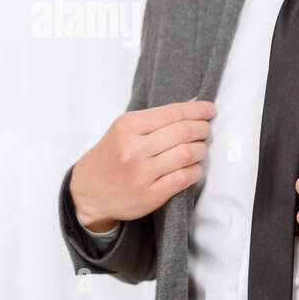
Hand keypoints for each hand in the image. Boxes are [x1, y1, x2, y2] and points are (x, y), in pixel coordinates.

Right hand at [69, 98, 215, 232]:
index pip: (173, 113)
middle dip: (202, 128)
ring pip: (187, 154)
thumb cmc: (111, 155)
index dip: (197, 110)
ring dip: (201, 149)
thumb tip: (195, 103)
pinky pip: (184, 178)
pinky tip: (193, 167)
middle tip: (206, 129)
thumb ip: (158, 117)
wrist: (88, 191)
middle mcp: (133, 149)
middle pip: (183, 132)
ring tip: (200, 148)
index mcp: (126, 127)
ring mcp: (141, 174)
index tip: (210, 109)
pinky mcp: (150, 196)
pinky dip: (196, 170)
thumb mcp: (125, 130)